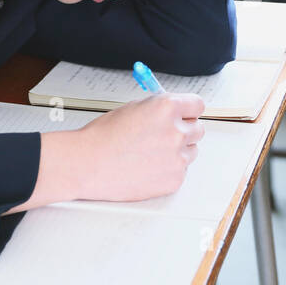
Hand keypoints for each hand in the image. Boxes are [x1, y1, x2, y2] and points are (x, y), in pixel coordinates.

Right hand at [21, 94, 205, 209]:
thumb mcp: (133, 108)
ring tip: (149, 153)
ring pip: (191, 151)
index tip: (184, 114)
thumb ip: (158, 107)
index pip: (197, 104)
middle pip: (198, 128)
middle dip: (183, 130)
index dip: (188, 109)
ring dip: (177, 151)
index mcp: (167, 108)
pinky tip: (147, 167)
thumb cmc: (103, 137)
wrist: (87, 164)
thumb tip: (174, 108)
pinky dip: (168, 170)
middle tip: (162, 135)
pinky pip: (181, 171)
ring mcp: (177, 158)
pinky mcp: (174, 180)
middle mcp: (176, 131)